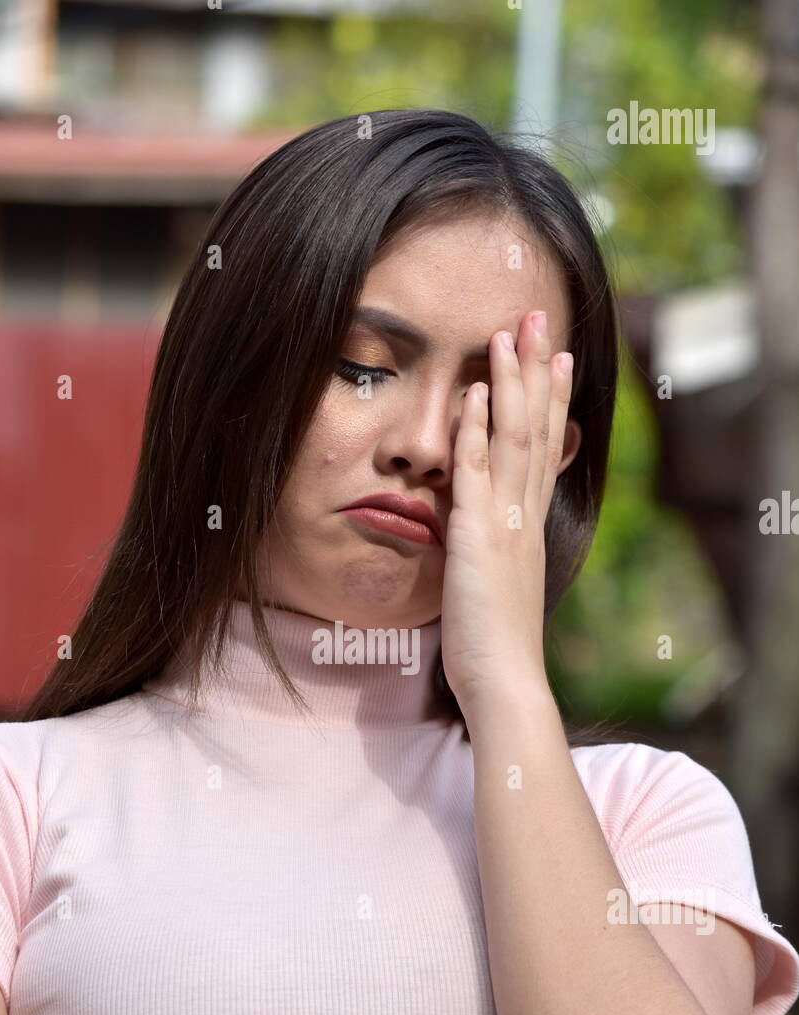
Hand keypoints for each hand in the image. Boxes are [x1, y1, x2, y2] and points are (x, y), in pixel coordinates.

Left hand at [439, 311, 573, 715]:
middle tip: (538, 317)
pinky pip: (477, 470)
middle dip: (536, 370)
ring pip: (514, 437)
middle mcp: (525, 515)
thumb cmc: (497, 647)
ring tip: (509, 333)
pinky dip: (477, 428)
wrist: (505, 681)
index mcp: (530, 525)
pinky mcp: (478, 535)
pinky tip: (474, 390)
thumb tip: (492, 535)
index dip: (551, 400)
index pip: (544, 449)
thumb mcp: (501, 588)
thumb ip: (499, 553)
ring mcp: (505, 521)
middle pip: (536, 428)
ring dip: (511, 382)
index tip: (555, 359)